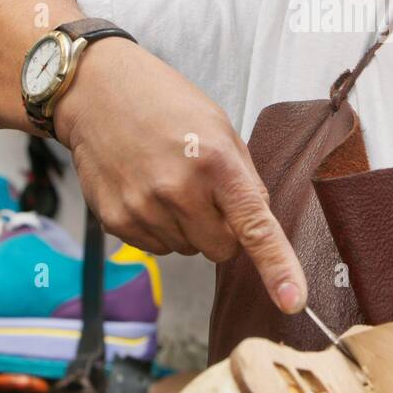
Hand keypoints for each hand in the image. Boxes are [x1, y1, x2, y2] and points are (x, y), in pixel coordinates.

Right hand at [56, 37, 306, 313]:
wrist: (98, 92)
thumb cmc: (165, 104)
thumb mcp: (220, 128)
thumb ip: (245, 179)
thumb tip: (258, 225)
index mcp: (215, 161)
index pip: (255, 226)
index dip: (278, 266)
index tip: (294, 299)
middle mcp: (179, 189)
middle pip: (222, 250)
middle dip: (223, 231)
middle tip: (204, 192)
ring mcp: (143, 208)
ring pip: (188, 251)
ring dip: (187, 228)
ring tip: (168, 181)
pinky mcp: (116, 221)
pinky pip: (157, 249)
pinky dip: (159, 228)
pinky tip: (147, 191)